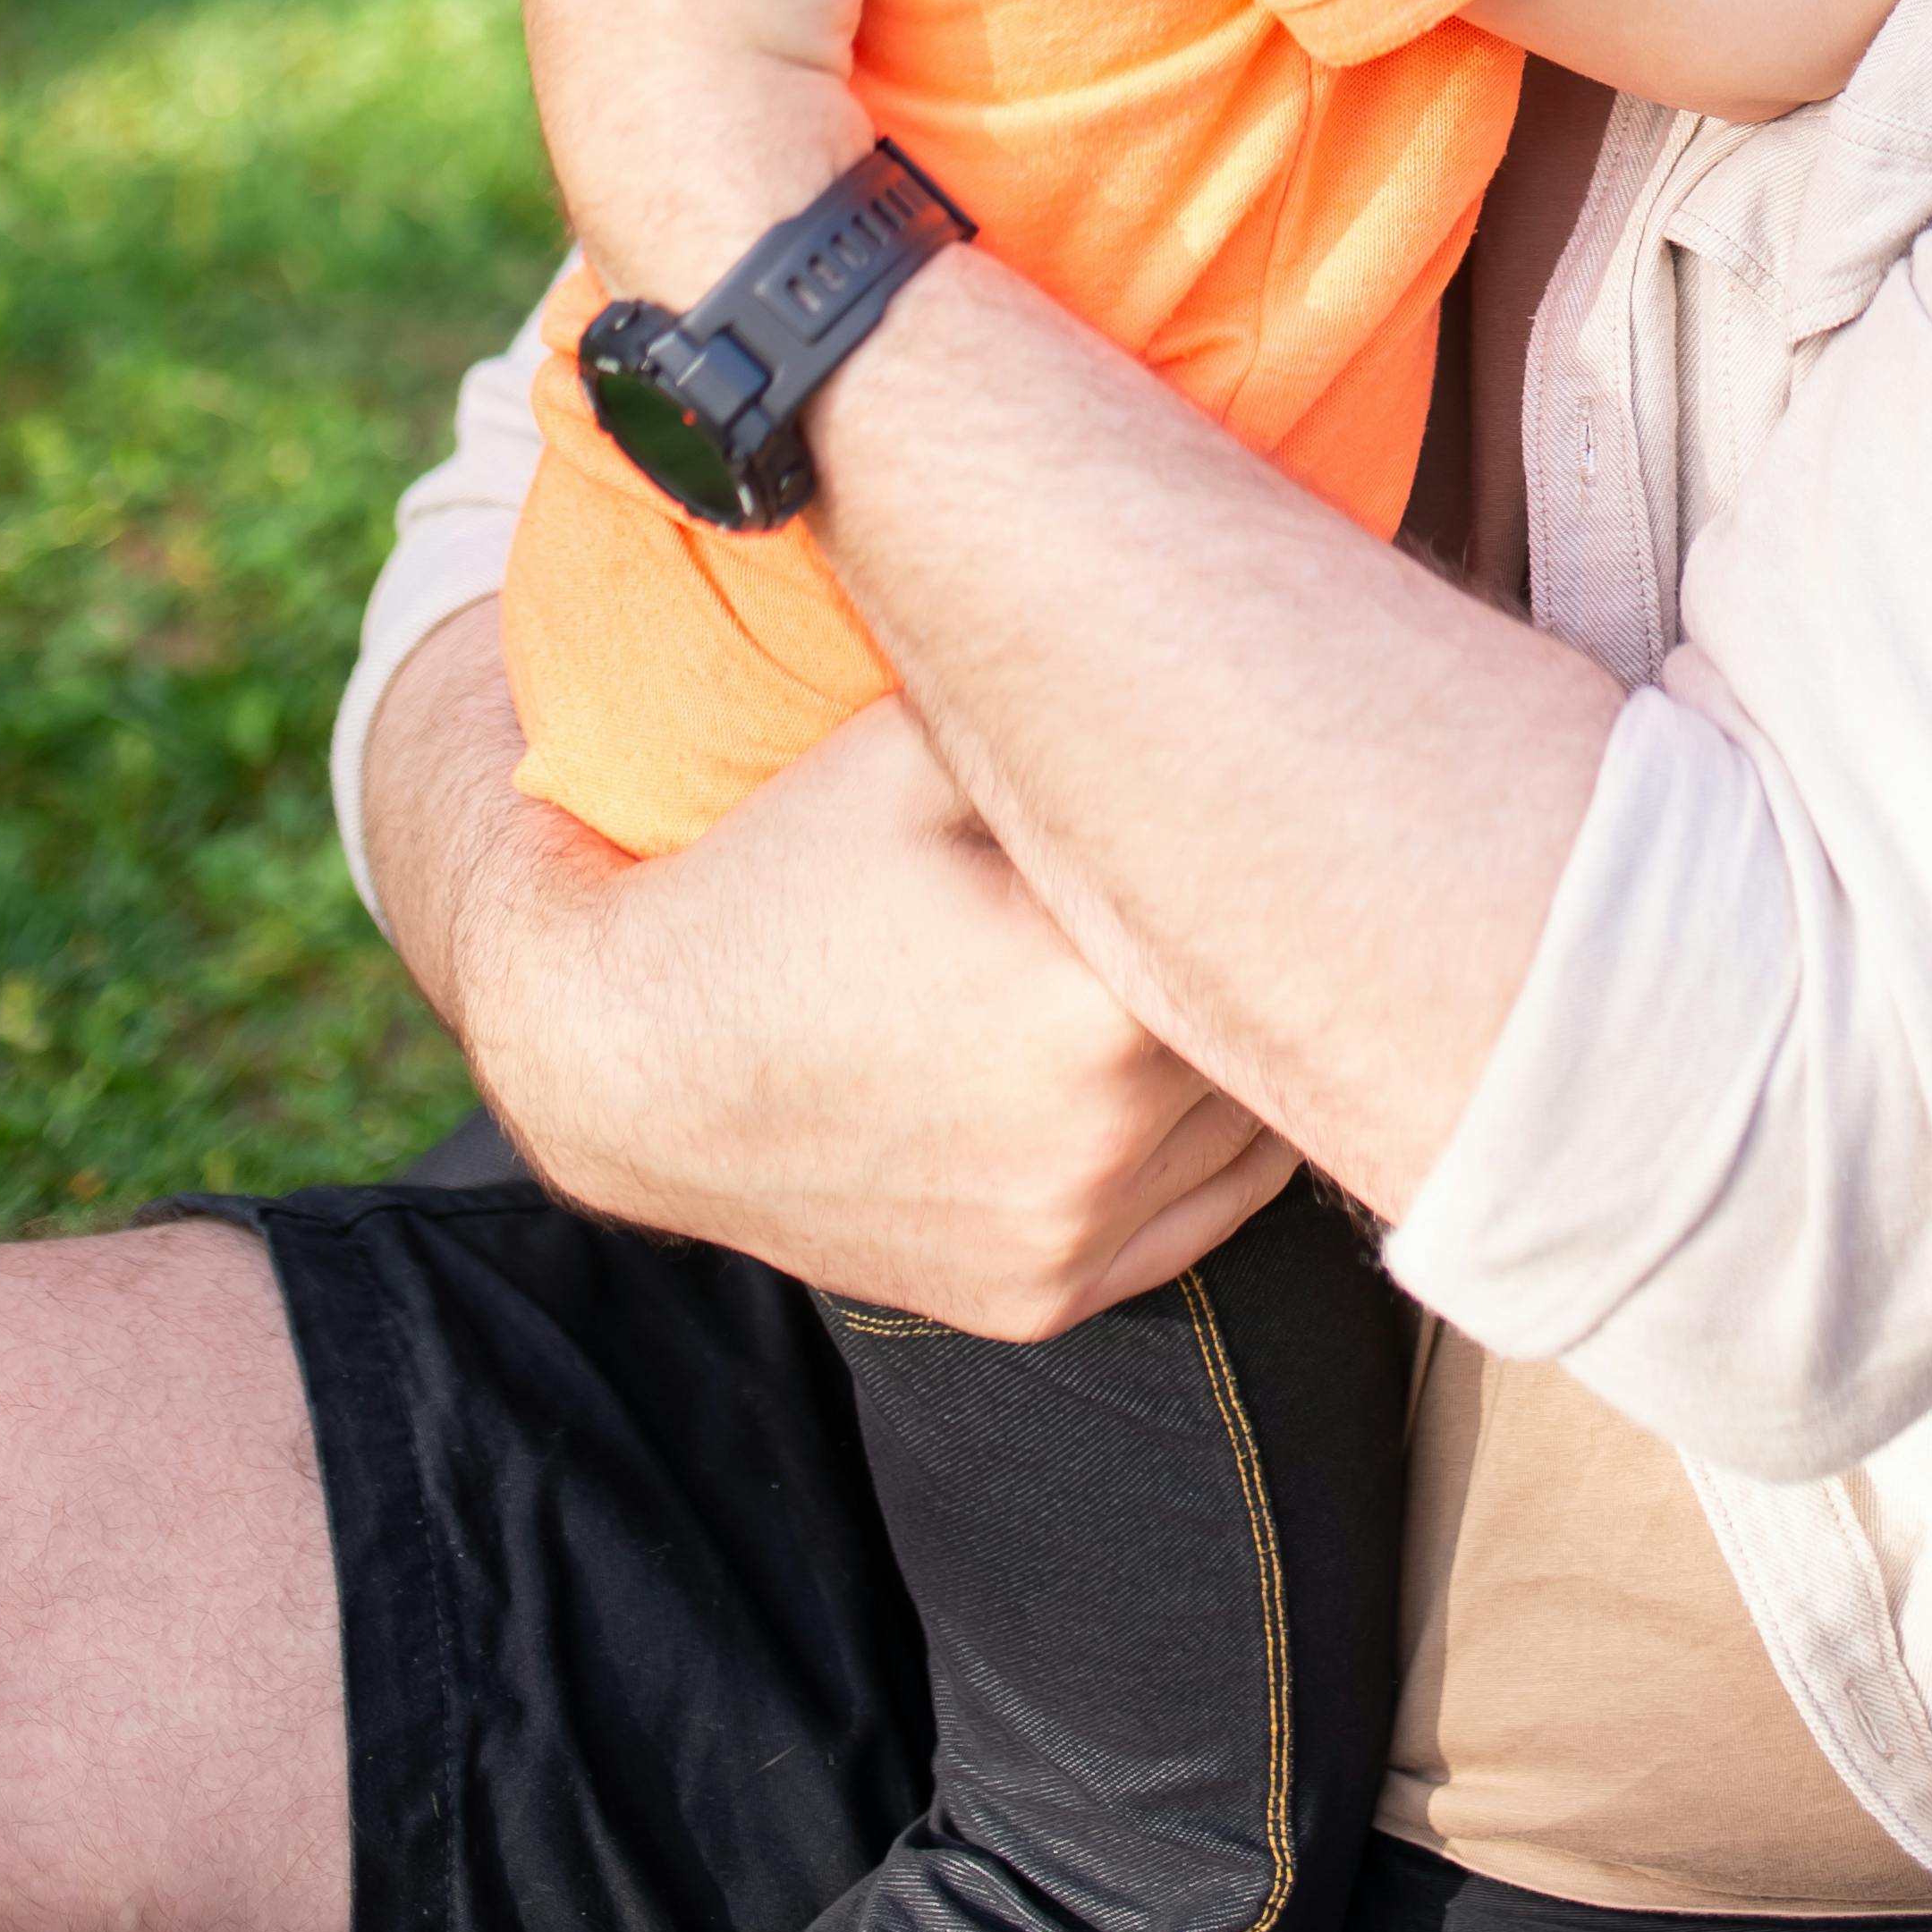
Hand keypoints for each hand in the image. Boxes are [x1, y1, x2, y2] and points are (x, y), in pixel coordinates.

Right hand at [375, 612, 1297, 1329]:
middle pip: (1268, 1019)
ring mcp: (1070, 1240)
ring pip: (1249, 1120)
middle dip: (1273, 938)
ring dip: (1244, 1041)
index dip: (1292, 841)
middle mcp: (1097, 1146)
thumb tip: (1203, 633)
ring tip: (1221, 946)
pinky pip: (1201, 1214)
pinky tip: (1183, 1055)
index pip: (1266, 912)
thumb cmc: (777, 874)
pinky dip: (1210, 1136)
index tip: (1303, 788)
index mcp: (1088, 1005)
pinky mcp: (1041, 1297)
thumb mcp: (911, 747)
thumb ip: (1066, 707)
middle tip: (1300, 857)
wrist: (628, 1057)